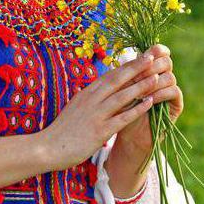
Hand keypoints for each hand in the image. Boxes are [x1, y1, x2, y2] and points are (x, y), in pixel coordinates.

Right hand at [42, 53, 157, 170]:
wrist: (47, 147)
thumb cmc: (62, 130)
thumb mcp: (75, 107)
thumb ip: (89, 99)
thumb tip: (100, 90)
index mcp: (86, 93)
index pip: (110, 75)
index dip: (126, 65)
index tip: (140, 56)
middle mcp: (91, 100)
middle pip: (118, 80)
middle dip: (136, 68)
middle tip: (152, 57)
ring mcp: (96, 114)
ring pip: (123, 96)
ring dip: (141, 85)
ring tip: (157, 77)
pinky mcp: (100, 131)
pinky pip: (123, 117)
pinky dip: (138, 109)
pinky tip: (150, 103)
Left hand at [116, 44, 183, 152]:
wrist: (127, 134)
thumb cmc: (120, 109)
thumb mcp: (121, 88)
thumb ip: (126, 73)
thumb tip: (125, 57)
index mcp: (151, 68)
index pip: (160, 51)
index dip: (155, 50)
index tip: (144, 55)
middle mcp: (163, 76)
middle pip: (166, 61)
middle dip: (151, 67)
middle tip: (137, 77)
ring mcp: (171, 90)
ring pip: (170, 76)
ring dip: (153, 82)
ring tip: (139, 91)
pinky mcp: (176, 105)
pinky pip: (174, 91)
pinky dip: (160, 94)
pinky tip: (148, 99)